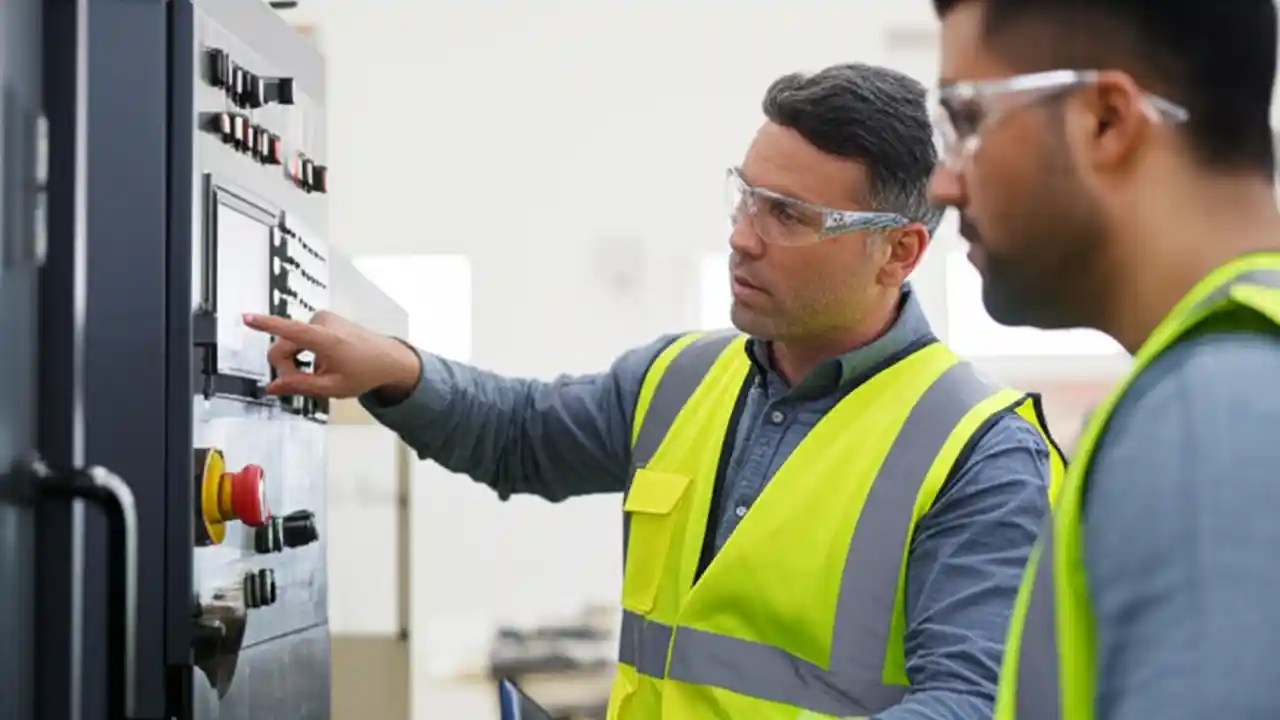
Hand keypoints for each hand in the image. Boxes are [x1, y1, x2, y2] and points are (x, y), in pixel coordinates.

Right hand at [241, 310, 421, 399]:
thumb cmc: (365, 372)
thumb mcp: (332, 387)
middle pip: (284, 346)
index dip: (265, 325)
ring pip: (291, 343)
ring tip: (321, 371)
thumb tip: (272, 387)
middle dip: (287, 366)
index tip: (246, 317)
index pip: (289, 330)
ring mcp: (322, 318)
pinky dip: (306, 351)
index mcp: (326, 338)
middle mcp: (322, 322)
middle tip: (305, 382)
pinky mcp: (323, 318)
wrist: (388, 359)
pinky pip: (301, 337)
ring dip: (298, 360)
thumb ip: (299, 386)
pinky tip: (323, 361)